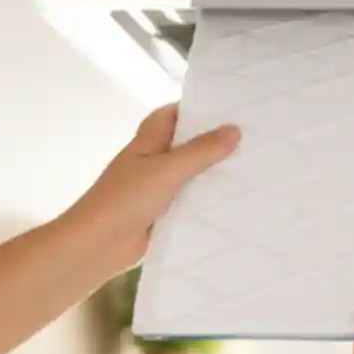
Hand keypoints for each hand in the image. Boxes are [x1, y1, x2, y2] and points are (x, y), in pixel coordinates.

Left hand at [62, 104, 239, 273]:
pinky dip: (210, 199)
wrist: (99, 245)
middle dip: (214, 140)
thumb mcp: (166, 170)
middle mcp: (154, 161)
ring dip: (215, 172)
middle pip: (187, 143)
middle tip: (253, 137)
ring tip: (254, 166)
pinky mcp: (166, 212)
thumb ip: (200, 151)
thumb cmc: (126, 199)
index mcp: (147, 142)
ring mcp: (159, 188)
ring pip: (193, 173)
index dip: (197, 108)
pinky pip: (193, 200)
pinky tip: (238, 200)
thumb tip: (235, 129)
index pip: (172, 114)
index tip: (231, 108)